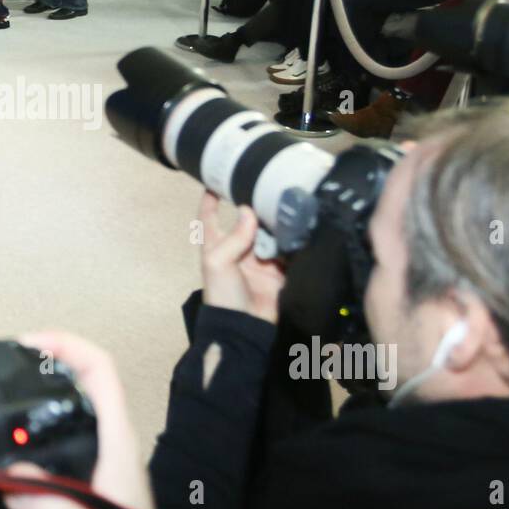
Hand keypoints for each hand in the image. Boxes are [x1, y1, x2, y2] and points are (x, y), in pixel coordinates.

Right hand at [2, 331, 186, 508]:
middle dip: (36, 368)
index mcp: (117, 450)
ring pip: (59, 415)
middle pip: (75, 385)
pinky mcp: (75, 487)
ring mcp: (90, 467)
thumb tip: (14, 481)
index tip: (25, 343)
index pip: (101, 374)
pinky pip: (45, 448)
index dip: (67, 346)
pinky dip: (18, 438)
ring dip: (25, 402)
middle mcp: (104, 450)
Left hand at [197, 191, 285, 323]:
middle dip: (257, 207)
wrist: (243, 328)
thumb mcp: (218, 263)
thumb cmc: (222, 294)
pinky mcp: (277, 271)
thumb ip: (234, 237)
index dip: (210, 199)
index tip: (215, 180)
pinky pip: (286, 251)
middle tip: (270, 188)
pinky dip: (291, 241)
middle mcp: (238, 249)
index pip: (209, 217)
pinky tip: (299, 226)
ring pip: (269, 234)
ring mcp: (259, 259)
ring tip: (287, 204)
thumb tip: (248, 210)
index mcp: (216, 245)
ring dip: (276, 223)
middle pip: (247, 221)